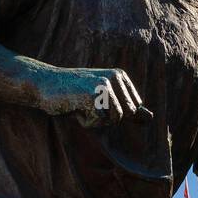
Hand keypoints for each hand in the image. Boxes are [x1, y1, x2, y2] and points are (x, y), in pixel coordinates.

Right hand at [34, 66, 151, 126]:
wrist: (45, 84)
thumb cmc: (73, 93)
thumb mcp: (104, 99)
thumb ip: (128, 108)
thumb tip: (151, 118)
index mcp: (120, 76)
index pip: (133, 109)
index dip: (113, 113)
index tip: (96, 101)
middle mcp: (115, 77)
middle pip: (126, 115)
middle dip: (106, 118)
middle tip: (87, 104)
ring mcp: (105, 84)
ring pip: (114, 119)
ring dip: (96, 120)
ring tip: (82, 105)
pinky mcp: (93, 94)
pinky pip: (99, 122)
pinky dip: (86, 121)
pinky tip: (74, 107)